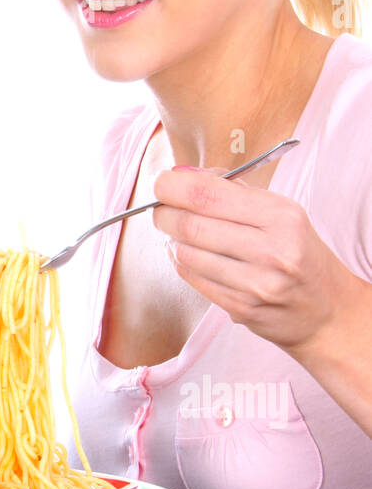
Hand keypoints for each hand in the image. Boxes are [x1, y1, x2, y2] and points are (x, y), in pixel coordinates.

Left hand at [150, 166, 355, 353]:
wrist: (327, 311)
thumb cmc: (300, 254)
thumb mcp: (281, 213)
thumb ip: (234, 191)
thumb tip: (184, 176)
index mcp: (281, 217)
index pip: (210, 195)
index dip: (174, 187)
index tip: (163, 184)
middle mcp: (271, 251)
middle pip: (192, 225)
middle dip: (165, 213)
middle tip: (162, 209)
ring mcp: (256, 284)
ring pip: (187, 254)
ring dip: (172, 240)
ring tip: (179, 234)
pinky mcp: (241, 309)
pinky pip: (193, 280)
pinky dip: (182, 263)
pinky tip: (190, 255)